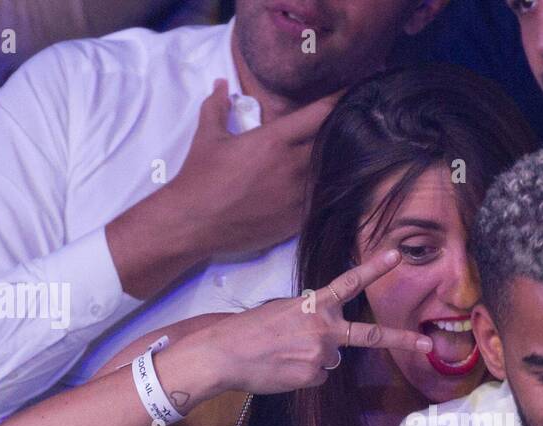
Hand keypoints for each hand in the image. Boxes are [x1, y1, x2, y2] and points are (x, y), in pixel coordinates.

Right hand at [170, 80, 336, 259]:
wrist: (193, 223)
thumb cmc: (199, 178)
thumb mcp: (207, 137)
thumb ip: (218, 106)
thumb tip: (220, 84)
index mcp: (274, 140)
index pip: (320, 114)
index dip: (338, 102)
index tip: (348, 94)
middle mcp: (292, 167)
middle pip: (334, 143)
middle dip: (342, 133)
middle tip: (349, 127)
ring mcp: (298, 196)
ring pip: (333, 174)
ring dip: (337, 163)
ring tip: (343, 156)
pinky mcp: (298, 220)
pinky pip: (323, 201)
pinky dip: (326, 191)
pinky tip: (329, 186)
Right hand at [192, 248, 433, 394]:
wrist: (224, 354)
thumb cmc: (249, 331)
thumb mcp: (282, 312)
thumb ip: (312, 318)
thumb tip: (327, 340)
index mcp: (314, 305)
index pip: (350, 282)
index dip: (374, 268)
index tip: (396, 255)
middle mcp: (324, 328)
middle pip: (369, 335)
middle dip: (402, 339)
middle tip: (428, 343)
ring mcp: (321, 354)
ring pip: (331, 360)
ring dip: (313, 359)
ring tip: (282, 355)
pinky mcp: (313, 376)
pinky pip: (317, 376)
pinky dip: (303, 374)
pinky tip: (282, 368)